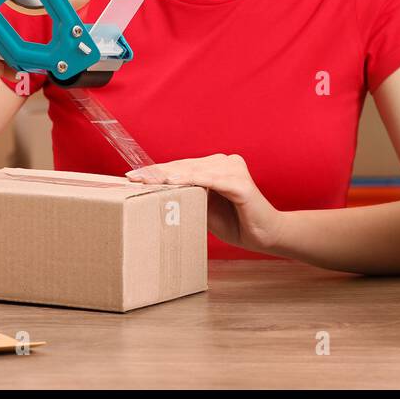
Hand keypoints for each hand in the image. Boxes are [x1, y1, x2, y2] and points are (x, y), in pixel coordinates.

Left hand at [126, 154, 283, 253]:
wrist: (266, 236)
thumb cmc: (235, 222)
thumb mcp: (203, 209)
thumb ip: (187, 197)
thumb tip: (158, 194)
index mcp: (215, 166)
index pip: (181, 166)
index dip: (157, 171)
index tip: (133, 176)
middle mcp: (225, 162)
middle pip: (185, 166)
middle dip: (158, 172)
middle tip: (133, 177)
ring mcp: (234, 170)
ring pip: (195, 170)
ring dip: (170, 175)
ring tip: (148, 180)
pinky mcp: (240, 183)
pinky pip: (212, 180)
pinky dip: (192, 180)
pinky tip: (175, 182)